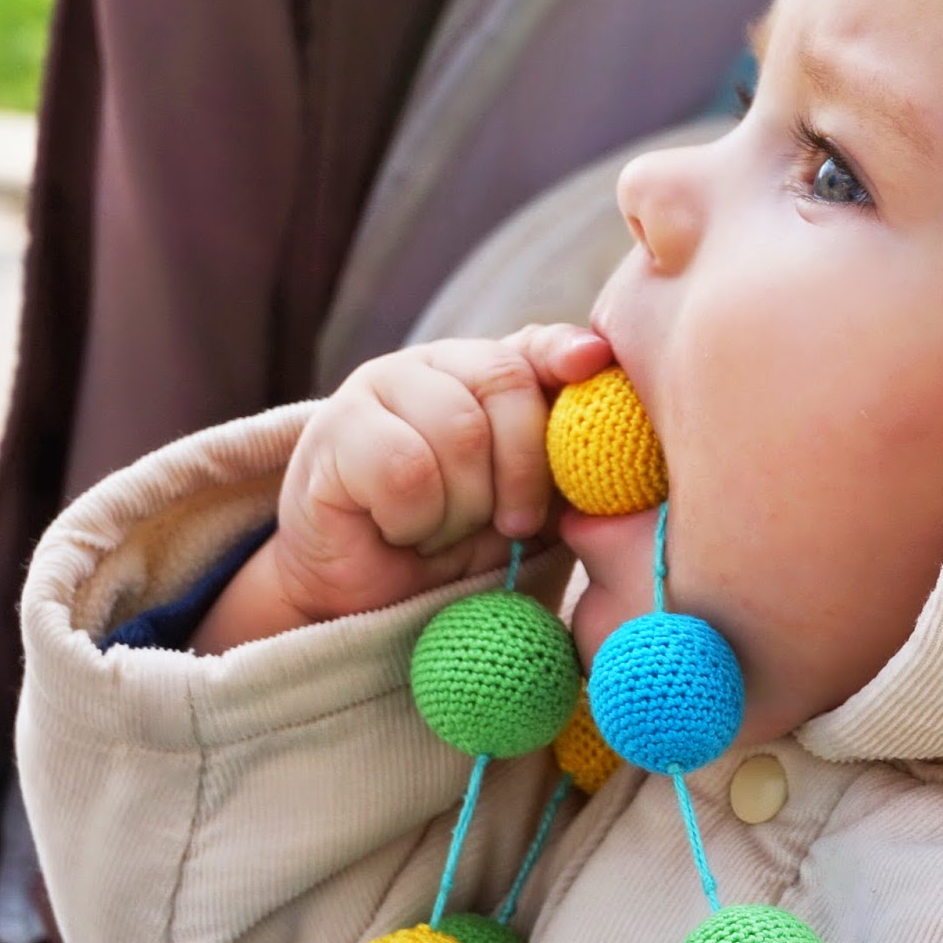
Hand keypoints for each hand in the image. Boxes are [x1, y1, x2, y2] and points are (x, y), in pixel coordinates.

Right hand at [191, 324, 610, 651]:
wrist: (367, 598)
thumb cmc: (456, 544)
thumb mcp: (526, 505)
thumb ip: (564, 460)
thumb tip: (606, 408)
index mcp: (487, 373)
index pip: (536, 344)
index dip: (565, 352)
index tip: (593, 364)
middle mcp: (436, 364)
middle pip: (505, 382)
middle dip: (524, 467)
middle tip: (514, 525)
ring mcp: (380, 387)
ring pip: (458, 430)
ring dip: (463, 506)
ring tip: (440, 531)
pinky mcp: (336, 429)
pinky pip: (404, 469)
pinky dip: (414, 518)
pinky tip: (398, 529)